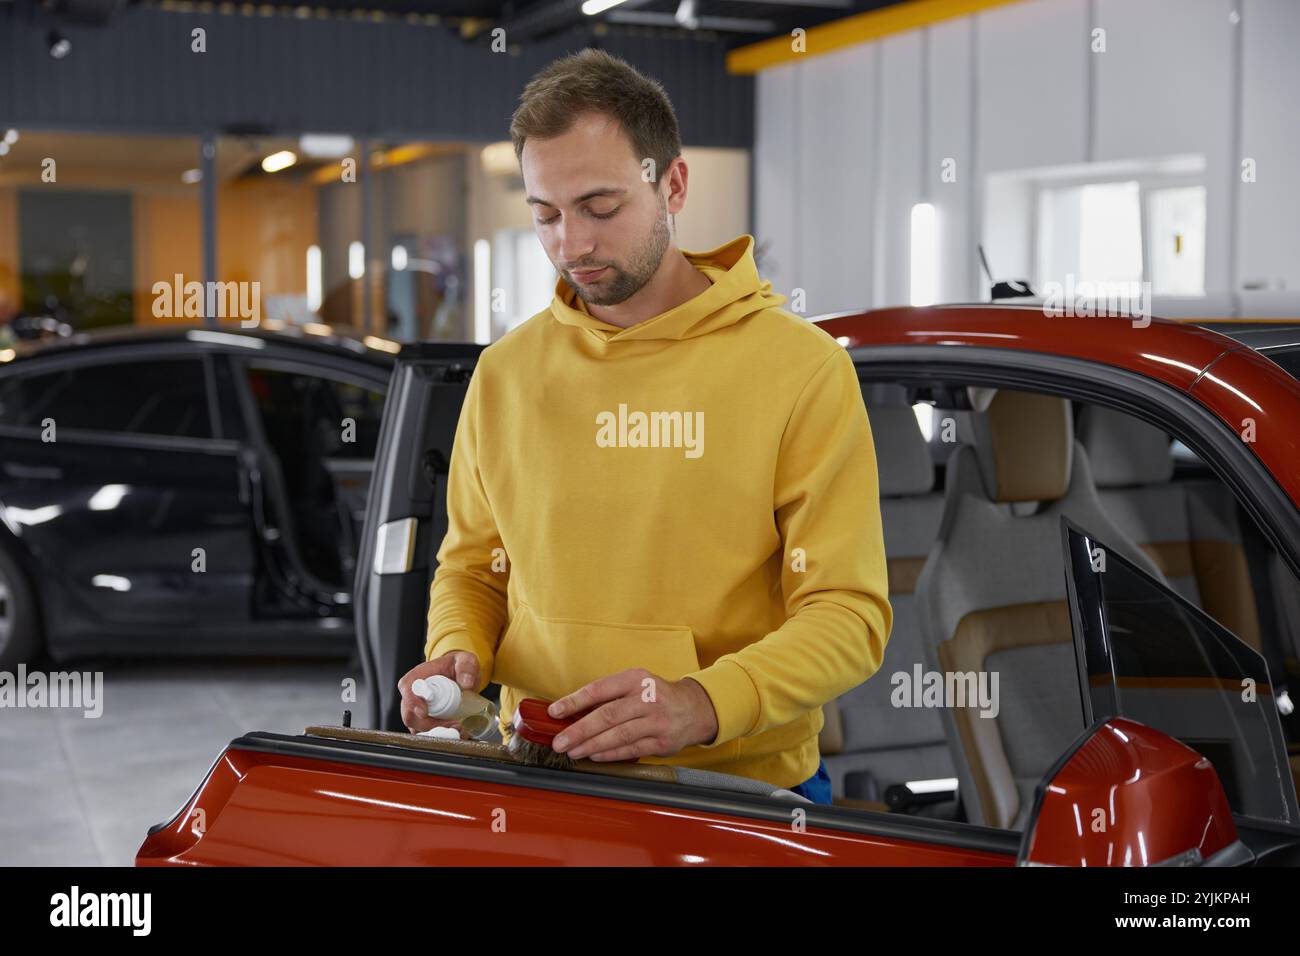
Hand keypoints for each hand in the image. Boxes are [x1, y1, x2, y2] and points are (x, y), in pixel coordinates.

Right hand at [397, 651, 480, 734]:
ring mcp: (415, 711)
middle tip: (454, 725)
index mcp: (416, 678)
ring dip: (438, 733)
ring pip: (418, 729)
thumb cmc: (456, 666)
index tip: (424, 712)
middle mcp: (411, 696)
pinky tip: (456, 733)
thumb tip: (466, 683)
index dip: (413, 703)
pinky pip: (426, 734)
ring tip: (459, 729)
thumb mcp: (465, 660)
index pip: (408, 691)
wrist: (458, 675)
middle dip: (431, 725)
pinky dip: (441, 737)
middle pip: (410, 716)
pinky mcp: (423, 722)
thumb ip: (466, 667)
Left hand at [546, 669, 718, 761]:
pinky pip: (632, 750)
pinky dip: (611, 754)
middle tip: (559, 741)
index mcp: (635, 679)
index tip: (555, 712)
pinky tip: (595, 756)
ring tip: (573, 751)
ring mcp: (657, 721)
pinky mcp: (663, 742)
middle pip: (608, 715)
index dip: (574, 701)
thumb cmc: (655, 696)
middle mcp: (647, 698)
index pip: (599, 689)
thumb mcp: (635, 684)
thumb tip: (571, 711)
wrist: (694, 709)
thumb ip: (608, 695)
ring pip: (619, 735)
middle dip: (579, 730)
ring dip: (592, 745)